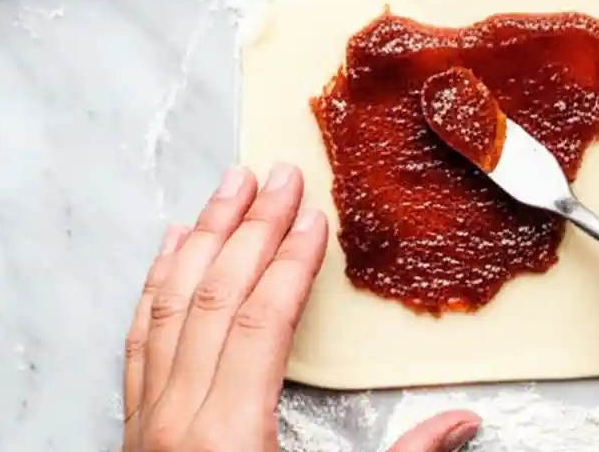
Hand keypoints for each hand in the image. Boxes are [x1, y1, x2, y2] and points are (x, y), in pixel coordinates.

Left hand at [123, 165, 480, 451]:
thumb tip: (464, 422)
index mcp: (231, 435)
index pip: (261, 319)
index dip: (290, 259)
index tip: (312, 212)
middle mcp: (178, 416)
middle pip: (214, 296)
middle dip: (248, 227)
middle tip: (275, 173)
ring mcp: (147, 419)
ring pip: (169, 305)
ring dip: (199, 238)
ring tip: (226, 187)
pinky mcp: (134, 424)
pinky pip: (138, 336)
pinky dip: (155, 284)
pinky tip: (169, 247)